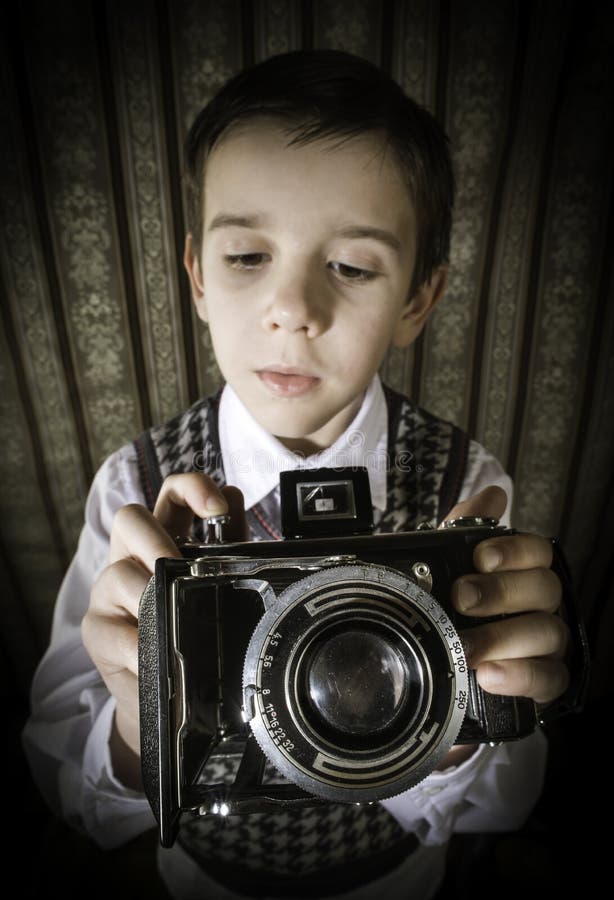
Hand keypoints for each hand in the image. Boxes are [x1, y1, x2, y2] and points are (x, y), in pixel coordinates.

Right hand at [81, 474, 246, 787]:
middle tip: (180, 565)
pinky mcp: (97, 630)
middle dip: (157, 538)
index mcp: (165, 538)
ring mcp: (109, 592)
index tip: (218, 508)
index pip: (172, 494)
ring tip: (172, 614)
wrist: (173, 697)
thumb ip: (228, 544)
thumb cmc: (195, 629)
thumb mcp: (217, 583)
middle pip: (130, 518)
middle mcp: (133, 556)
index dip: (192, 488)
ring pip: (119, 573)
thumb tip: (235, 498)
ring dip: (149, 594)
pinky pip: (113, 628)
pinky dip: (139, 642)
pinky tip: (155, 652)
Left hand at [447, 486, 569, 704]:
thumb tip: (494, 495)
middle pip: (545, 589)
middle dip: (501, 592)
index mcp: (524, 572)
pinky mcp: (545, 681)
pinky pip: (548, 678)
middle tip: (461, 598)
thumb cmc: (456, 609)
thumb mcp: (451, 564)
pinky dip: (519, 677)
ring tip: (466, 645)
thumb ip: (468, 527)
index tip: (480, 558)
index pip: (537, 551)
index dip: (513, 551)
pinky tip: (488, 674)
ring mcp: (548, 643)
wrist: (446, 664)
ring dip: (503, 637)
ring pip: (546, 632)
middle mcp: (542, 605)